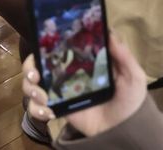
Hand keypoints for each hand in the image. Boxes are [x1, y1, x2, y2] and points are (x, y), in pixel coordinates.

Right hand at [22, 29, 148, 137]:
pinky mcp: (56, 109)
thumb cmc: (128, 101)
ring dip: (30, 89)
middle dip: (30, 67)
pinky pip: (35, 107)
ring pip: (30, 84)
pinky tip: (49, 113)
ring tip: (43, 97)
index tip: (42, 45)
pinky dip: (36, 109)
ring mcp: (59, 92)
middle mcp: (66, 73)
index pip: (57, 46)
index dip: (45, 43)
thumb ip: (123, 55)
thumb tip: (110, 31)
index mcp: (81, 61)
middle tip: (36, 75)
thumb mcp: (132, 76)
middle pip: (36, 63)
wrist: (123, 131)